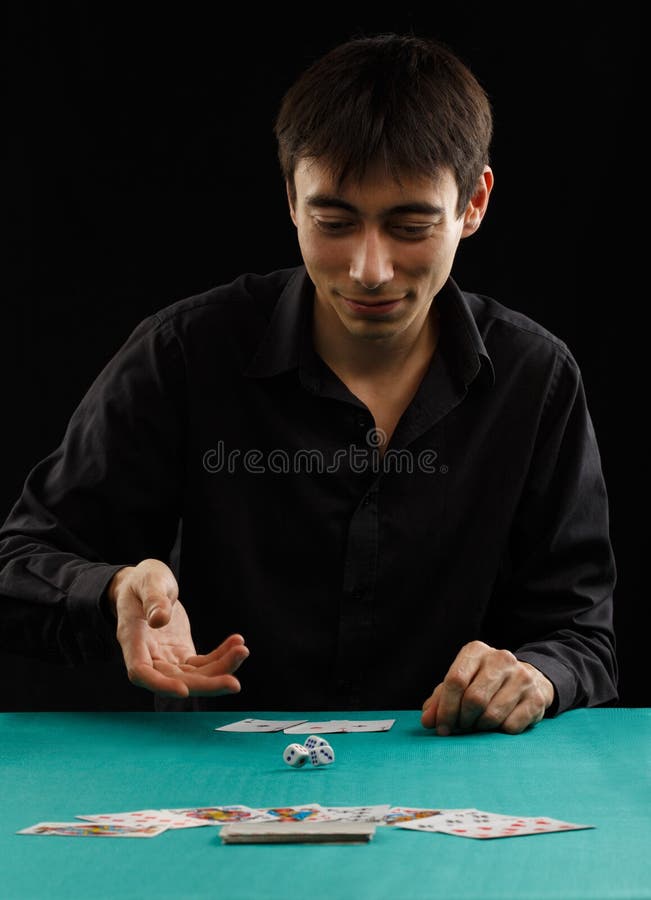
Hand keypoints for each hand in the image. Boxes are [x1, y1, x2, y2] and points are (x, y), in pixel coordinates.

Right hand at [107, 559, 248, 697]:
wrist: (147, 585)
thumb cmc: (143, 580)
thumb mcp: (148, 581)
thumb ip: (153, 599)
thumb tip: (160, 619)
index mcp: (132, 638)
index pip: (140, 671)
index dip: (161, 684)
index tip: (184, 691)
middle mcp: (148, 655)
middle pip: (174, 680)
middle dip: (205, 685)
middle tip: (234, 683)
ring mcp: (166, 657)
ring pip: (192, 676)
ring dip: (220, 670)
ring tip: (242, 651)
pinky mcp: (181, 654)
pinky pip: (202, 663)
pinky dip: (222, 656)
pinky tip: (237, 643)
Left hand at [421, 641, 554, 735]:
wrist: (528, 679)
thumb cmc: (484, 683)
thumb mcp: (461, 683)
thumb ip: (440, 699)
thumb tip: (427, 721)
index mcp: (477, 651)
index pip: (456, 680)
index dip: (445, 708)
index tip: (441, 727)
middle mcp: (501, 658)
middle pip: (474, 699)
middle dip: (463, 720)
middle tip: (461, 727)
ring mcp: (522, 677)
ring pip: (492, 714)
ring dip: (480, 727)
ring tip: (478, 725)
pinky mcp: (536, 697)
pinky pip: (511, 726)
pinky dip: (499, 732)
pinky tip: (498, 725)